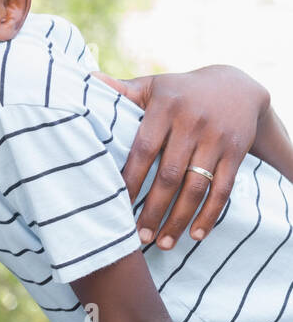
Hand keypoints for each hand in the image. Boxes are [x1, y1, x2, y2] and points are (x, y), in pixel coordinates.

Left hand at [100, 65, 269, 249]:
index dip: (130, 179)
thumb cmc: (179, 91)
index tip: (114, 204)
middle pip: (170, 175)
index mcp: (165, 108)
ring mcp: (216, 140)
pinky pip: (223, 189)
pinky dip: (210, 215)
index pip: (143, 149)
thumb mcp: (151, 86)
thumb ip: (120, 90)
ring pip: (196, 187)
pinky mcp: (236, 153)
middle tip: (138, 235)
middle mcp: (191, 123)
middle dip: (153, 209)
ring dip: (179, 219)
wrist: (236, 86)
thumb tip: (85, 78)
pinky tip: (196, 235)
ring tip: (162, 243)